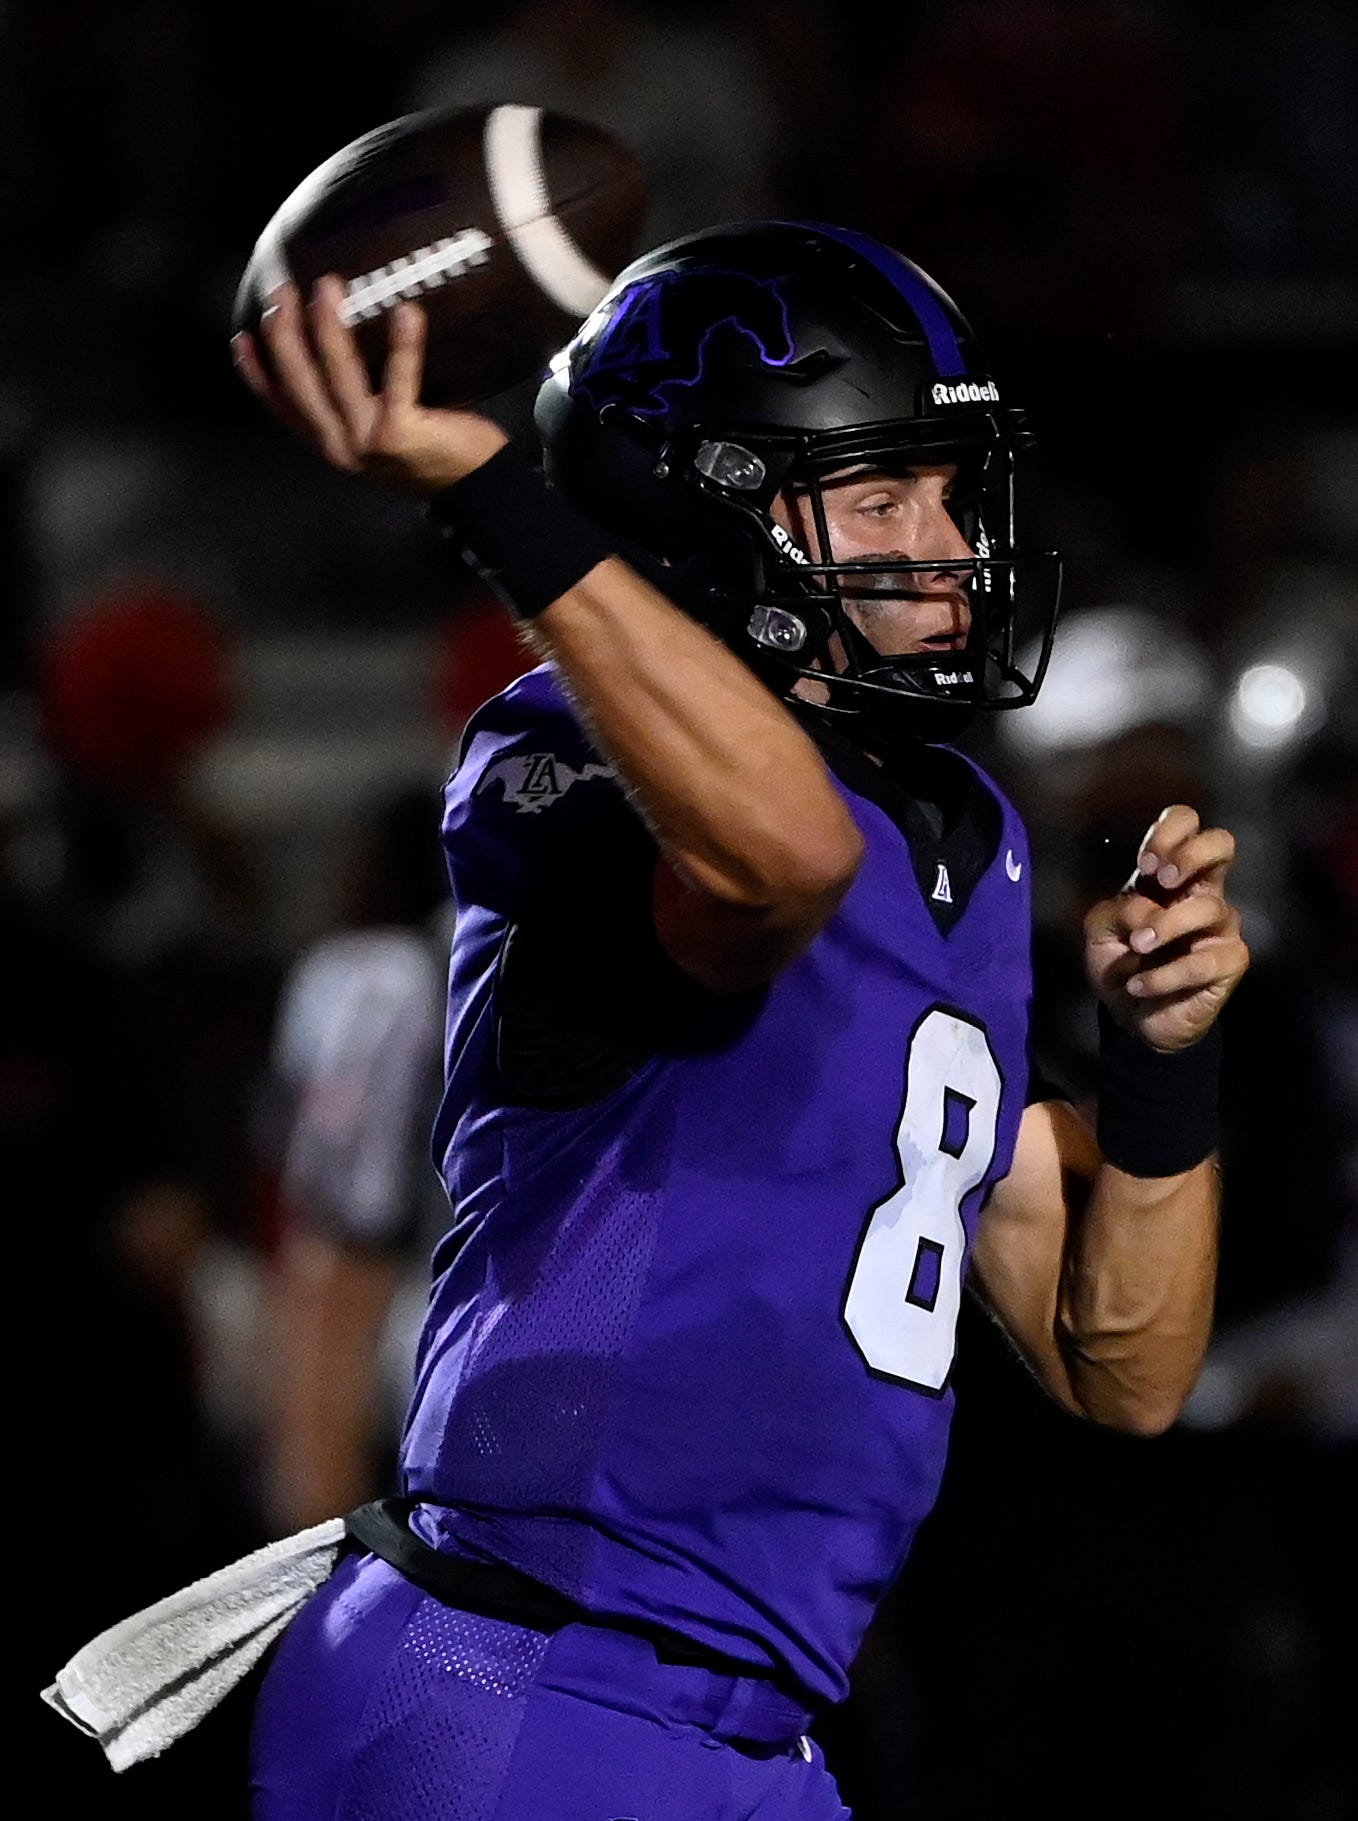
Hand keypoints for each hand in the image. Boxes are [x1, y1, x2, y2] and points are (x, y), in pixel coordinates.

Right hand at [230, 276, 507, 492]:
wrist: (476, 489)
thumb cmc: (432, 450)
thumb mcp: (380, 430)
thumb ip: (357, 401)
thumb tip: (342, 336)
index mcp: (330, 443)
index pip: (282, 406)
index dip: (257, 372)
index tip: (243, 335)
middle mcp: (340, 447)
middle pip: (300, 384)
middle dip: (285, 334)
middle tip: (283, 290)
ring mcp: (369, 444)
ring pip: (338, 378)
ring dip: (329, 328)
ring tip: (329, 287)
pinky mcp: (402, 436)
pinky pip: (399, 381)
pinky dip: (402, 345)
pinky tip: (406, 313)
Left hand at [1082, 804, 1249, 1052]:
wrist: (1132, 1017)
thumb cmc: (1120, 963)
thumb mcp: (1100, 931)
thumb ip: (1116, 909)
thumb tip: (1148, 910)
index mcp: (1171, 876)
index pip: (1186, 825)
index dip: (1170, 832)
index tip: (1147, 865)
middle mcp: (1202, 892)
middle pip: (1223, 844)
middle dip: (1192, 854)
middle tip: (1163, 880)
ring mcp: (1220, 927)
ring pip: (1210, 907)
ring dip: (1165, 927)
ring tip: (1135, 949)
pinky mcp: (1230, 962)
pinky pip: (1205, 961)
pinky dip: (1165, 975)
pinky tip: (1139, 986)